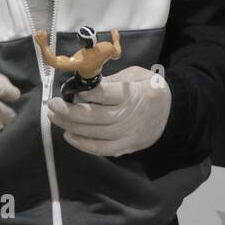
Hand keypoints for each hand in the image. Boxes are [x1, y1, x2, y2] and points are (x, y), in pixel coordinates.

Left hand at [47, 66, 169, 156]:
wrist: (173, 112)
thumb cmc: (148, 88)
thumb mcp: (135, 74)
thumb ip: (111, 80)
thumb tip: (84, 85)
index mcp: (133, 94)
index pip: (104, 94)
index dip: (84, 93)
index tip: (70, 89)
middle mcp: (129, 116)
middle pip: (94, 116)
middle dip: (69, 111)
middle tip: (52, 104)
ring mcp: (127, 134)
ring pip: (94, 133)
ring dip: (70, 126)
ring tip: (55, 117)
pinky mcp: (126, 147)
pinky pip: (101, 149)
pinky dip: (83, 144)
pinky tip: (69, 135)